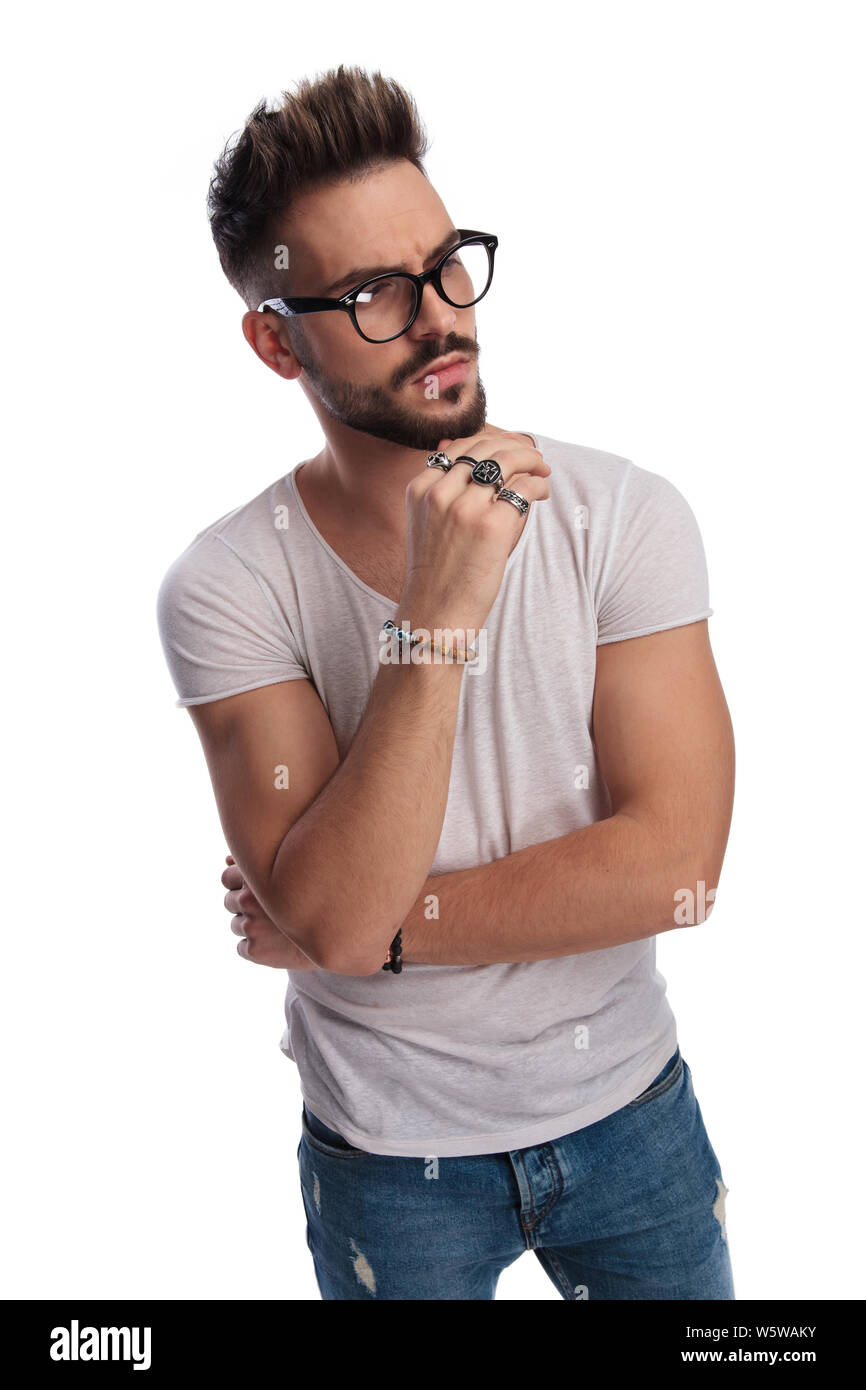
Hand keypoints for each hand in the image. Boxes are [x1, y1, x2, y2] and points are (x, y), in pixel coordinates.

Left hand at [221, 855, 320, 969]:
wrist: (339, 932)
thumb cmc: (315, 894)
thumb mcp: (289, 871)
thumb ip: (257, 862)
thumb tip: (227, 860)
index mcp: (255, 877)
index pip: (227, 878)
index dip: (240, 884)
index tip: (258, 890)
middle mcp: (249, 900)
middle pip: (229, 902)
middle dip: (244, 906)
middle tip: (270, 910)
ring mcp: (251, 926)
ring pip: (236, 925)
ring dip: (250, 926)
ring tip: (277, 927)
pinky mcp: (255, 950)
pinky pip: (242, 948)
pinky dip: (255, 947)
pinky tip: (277, 943)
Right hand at [400, 431, 550, 635]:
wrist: (436, 614)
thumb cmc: (437, 574)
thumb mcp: (427, 525)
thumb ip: (444, 490)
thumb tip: (465, 452)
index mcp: (420, 489)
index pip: (459, 447)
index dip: (489, 441)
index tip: (509, 447)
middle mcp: (439, 493)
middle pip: (484, 447)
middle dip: (514, 445)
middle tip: (533, 457)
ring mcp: (465, 508)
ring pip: (506, 461)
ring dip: (531, 460)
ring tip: (543, 470)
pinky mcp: (491, 526)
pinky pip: (523, 488)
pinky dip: (538, 485)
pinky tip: (542, 493)